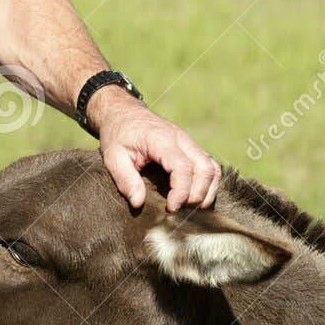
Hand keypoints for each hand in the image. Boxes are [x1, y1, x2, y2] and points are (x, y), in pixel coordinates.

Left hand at [88, 88, 220, 211]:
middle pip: (204, 168)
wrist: (124, 114)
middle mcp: (181, 139)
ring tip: (191, 208)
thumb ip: (125, 179)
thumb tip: (138, 203)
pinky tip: (196, 198)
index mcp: (161, 139)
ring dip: (207, 191)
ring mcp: (189, 143)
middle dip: (197, 194)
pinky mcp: (191, 148)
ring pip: (212, 167)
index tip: (171, 208)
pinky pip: (209, 166)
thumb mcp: (112, 157)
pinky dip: (208, 184)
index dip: (181, 192)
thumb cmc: (117, 136)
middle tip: (180, 211)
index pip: (182, 167)